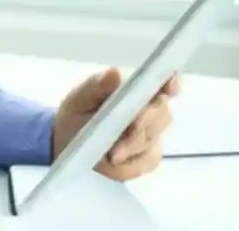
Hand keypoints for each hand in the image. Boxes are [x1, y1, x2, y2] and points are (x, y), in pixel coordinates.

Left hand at [52, 68, 180, 180]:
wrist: (66, 140)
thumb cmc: (77, 111)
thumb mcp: (80, 96)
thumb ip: (97, 85)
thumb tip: (115, 72)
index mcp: (137, 87)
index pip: (164, 82)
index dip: (171, 83)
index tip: (169, 87)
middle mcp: (151, 109)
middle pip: (162, 115)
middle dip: (141, 127)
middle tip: (122, 138)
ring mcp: (153, 134)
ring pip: (152, 142)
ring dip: (130, 149)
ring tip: (108, 155)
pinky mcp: (149, 157)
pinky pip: (145, 163)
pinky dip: (126, 166)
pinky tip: (110, 164)